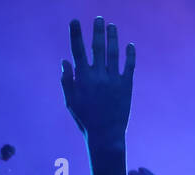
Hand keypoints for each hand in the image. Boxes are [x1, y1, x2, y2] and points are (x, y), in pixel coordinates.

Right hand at [61, 17, 134, 145]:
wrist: (106, 135)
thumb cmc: (85, 119)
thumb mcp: (71, 102)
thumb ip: (67, 81)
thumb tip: (64, 61)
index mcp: (83, 79)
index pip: (78, 51)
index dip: (76, 35)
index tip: (74, 21)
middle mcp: (98, 76)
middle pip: (97, 47)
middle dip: (97, 31)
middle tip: (99, 18)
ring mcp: (113, 79)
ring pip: (113, 53)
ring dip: (113, 38)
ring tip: (111, 26)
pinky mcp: (126, 85)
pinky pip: (129, 65)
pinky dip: (130, 54)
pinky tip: (129, 45)